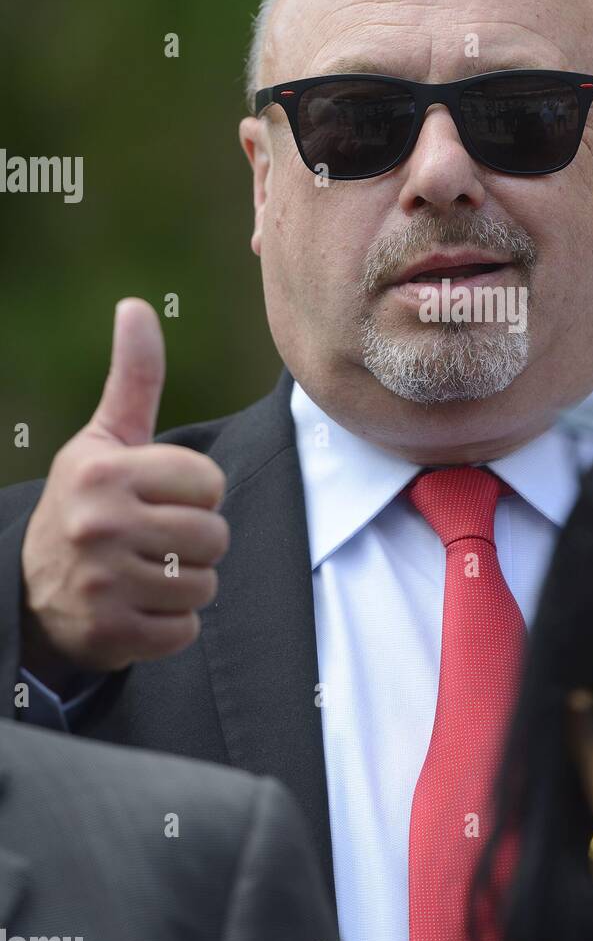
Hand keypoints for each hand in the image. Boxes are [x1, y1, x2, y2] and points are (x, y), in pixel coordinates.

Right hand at [20, 299, 228, 677]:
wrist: (30, 588)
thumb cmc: (87, 501)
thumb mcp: (105, 439)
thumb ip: (134, 377)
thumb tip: (138, 306)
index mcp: (103, 472)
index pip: (210, 484)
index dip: (197, 494)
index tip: (162, 498)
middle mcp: (98, 525)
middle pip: (214, 536)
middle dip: (197, 541)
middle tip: (157, 540)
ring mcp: (102, 583)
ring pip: (203, 585)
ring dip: (187, 585)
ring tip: (147, 572)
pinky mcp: (110, 634)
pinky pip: (185, 631)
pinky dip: (171, 625)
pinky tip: (138, 607)